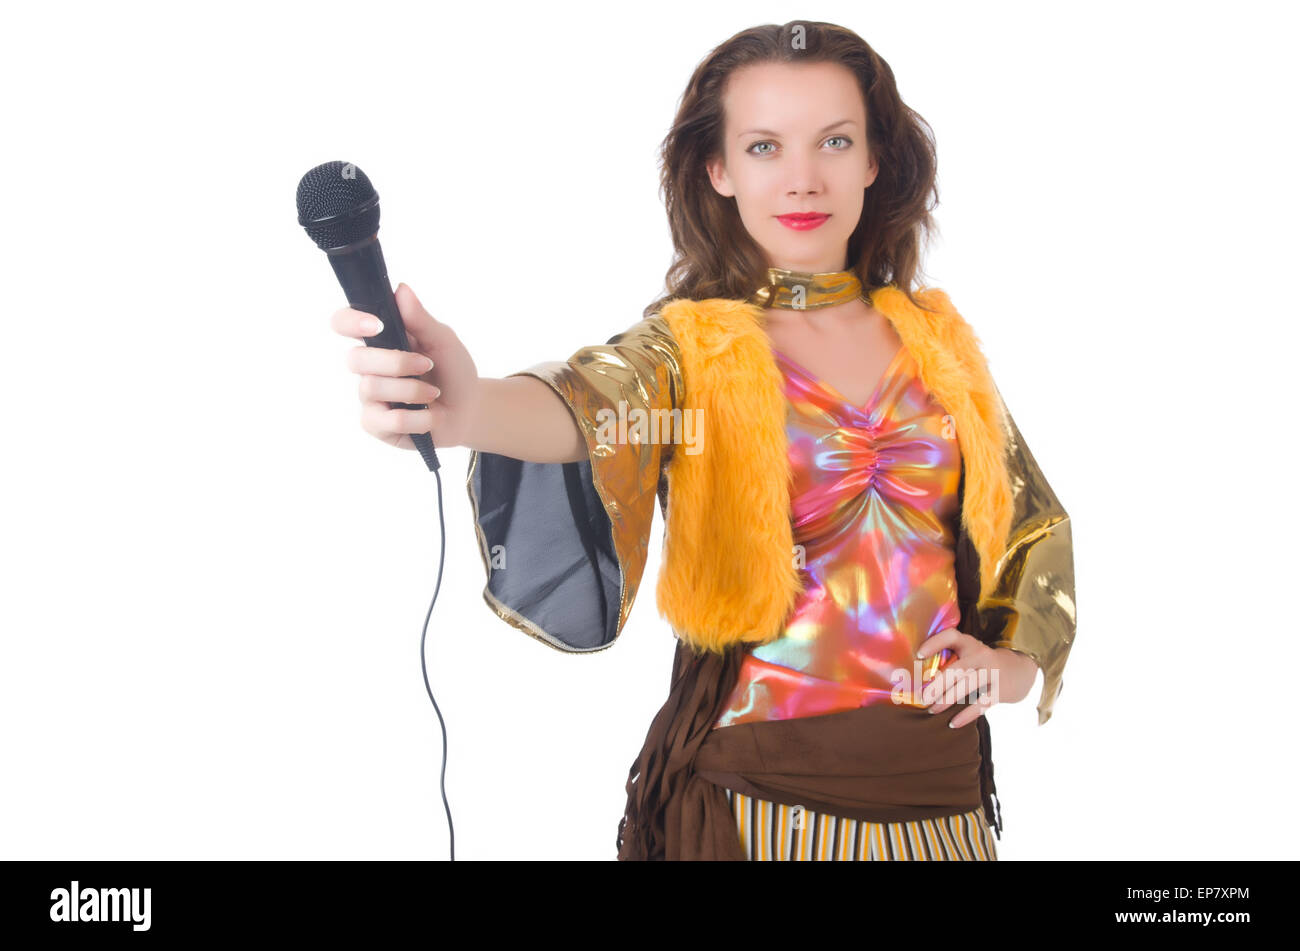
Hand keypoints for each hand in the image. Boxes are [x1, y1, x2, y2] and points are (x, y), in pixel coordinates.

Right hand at [331, 282, 479, 450]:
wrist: (468, 411)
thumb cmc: (452, 372)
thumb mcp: (442, 341)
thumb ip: (420, 319)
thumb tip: (401, 289)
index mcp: (379, 340)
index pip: (343, 323)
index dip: (350, 322)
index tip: (375, 324)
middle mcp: (368, 368)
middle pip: (355, 359)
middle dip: (395, 362)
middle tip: (426, 365)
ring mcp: (369, 397)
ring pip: (372, 388)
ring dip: (412, 390)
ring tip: (434, 393)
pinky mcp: (375, 424)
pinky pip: (387, 419)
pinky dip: (416, 418)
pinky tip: (429, 416)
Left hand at [915, 628, 1038, 728]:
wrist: (1019, 671)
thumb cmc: (980, 663)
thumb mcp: (969, 653)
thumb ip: (949, 658)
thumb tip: (914, 673)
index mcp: (969, 644)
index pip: (952, 636)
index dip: (935, 643)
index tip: (918, 655)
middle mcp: (981, 655)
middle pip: (956, 669)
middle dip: (937, 684)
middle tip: (921, 697)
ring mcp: (992, 673)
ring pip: (967, 687)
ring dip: (947, 700)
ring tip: (932, 710)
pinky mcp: (999, 692)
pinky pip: (981, 705)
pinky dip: (966, 716)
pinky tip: (952, 724)